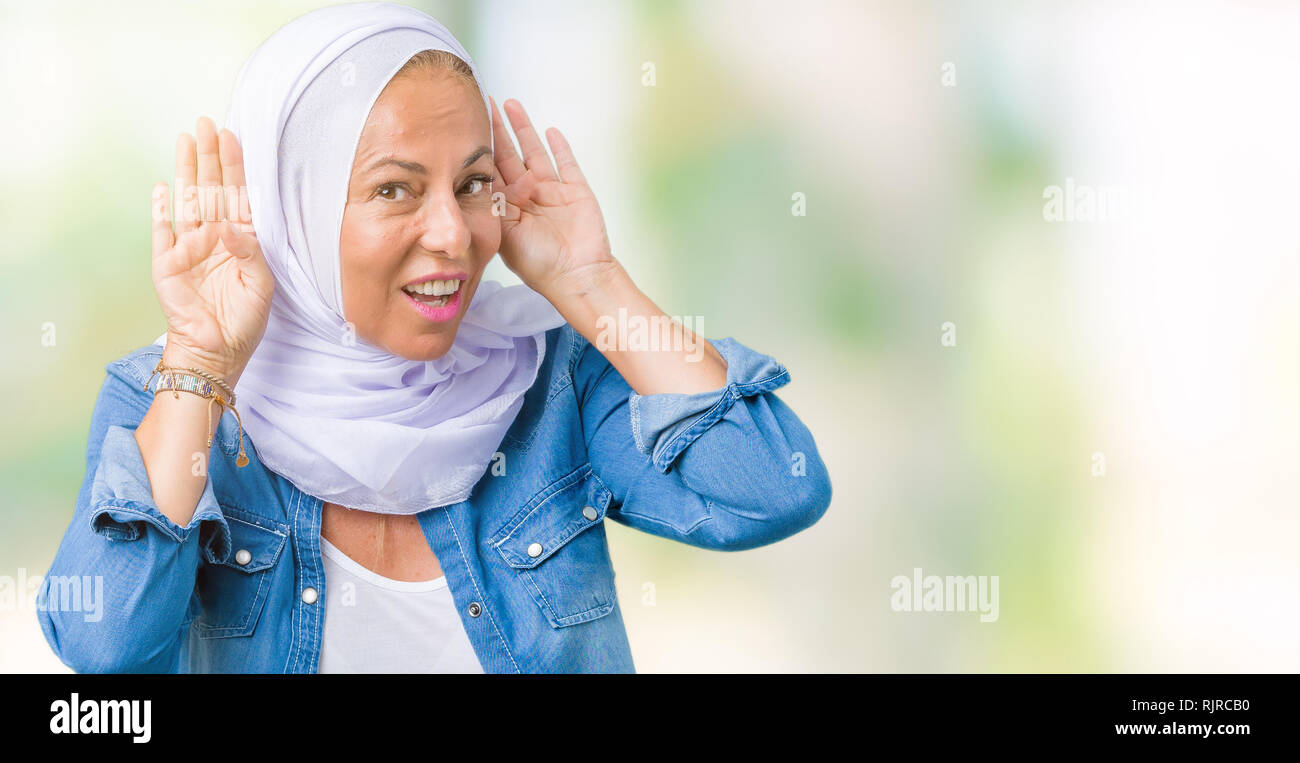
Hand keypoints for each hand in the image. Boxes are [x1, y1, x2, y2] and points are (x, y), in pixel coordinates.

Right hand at [151, 117, 272, 385]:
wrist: (217, 352)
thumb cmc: (244, 320)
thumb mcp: (261, 286)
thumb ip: (250, 252)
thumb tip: (232, 227)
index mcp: (240, 240)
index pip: (237, 194)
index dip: (234, 165)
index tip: (231, 135)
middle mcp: (213, 237)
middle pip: (211, 188)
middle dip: (209, 156)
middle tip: (206, 122)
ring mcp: (187, 248)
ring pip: (188, 200)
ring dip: (186, 170)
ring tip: (185, 140)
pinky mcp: (166, 264)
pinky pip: (162, 232)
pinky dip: (161, 210)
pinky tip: (161, 187)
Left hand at [490, 97, 620, 299]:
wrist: (578, 276)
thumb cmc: (540, 265)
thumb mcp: (506, 236)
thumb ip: (496, 206)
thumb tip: (485, 177)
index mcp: (509, 210)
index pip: (491, 172)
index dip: (480, 149)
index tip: (467, 127)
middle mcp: (528, 198)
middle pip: (510, 156)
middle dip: (498, 131)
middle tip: (485, 104)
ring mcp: (553, 193)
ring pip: (535, 153)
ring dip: (523, 130)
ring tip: (511, 105)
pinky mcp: (576, 191)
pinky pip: (566, 163)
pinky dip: (559, 147)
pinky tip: (550, 131)